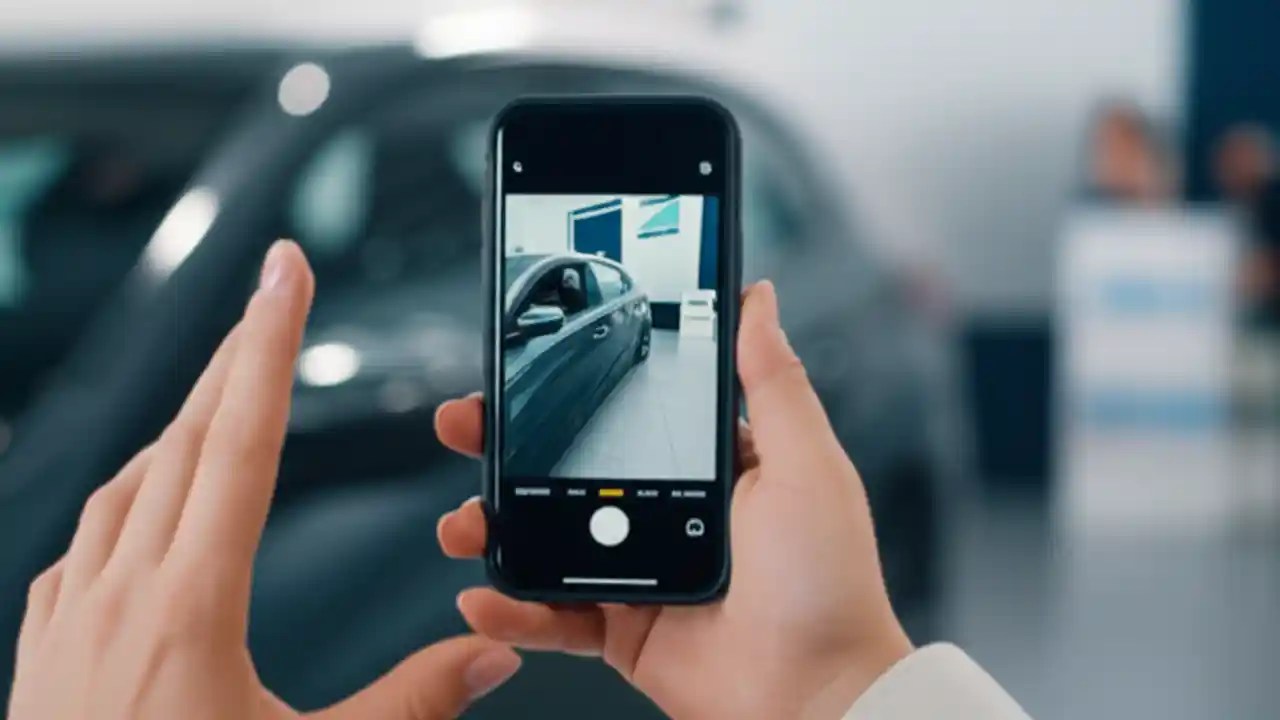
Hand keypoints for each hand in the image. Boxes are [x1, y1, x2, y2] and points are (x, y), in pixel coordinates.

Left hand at [10, 242, 520, 719]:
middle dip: (232, 363)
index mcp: (188, 606)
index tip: (285, 270)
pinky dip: (122, 503)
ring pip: (124, 486)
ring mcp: (66, 625)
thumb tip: (490, 655)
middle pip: (182, 441)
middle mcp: (117, 595)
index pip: (242, 440)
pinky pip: (80, 546)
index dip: (270, 344)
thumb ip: (409, 705)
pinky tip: (135, 521)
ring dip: (178, 430)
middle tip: (269, 306)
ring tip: (217, 403)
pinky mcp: (40, 660)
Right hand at [434, 281, 911, 719]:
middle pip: (568, 468)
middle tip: (466, 425)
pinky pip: (553, 616)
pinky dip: (513, 608)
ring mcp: (638, 572)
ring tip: (464, 522)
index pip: (624, 412)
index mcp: (708, 466)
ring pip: (548, 537)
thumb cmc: (827, 581)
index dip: (570, 388)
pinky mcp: (622, 631)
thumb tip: (759, 298)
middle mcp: (666, 512)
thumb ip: (771, 380)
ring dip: (494, 525)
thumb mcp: (805, 463)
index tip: (522, 363)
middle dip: (507, 446)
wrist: (817, 698)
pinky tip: (483, 593)